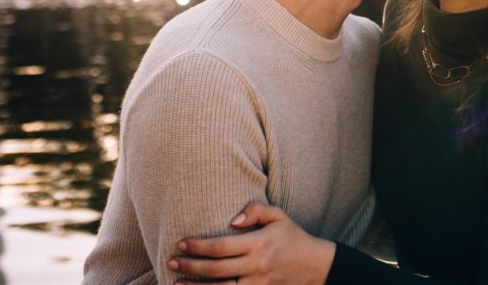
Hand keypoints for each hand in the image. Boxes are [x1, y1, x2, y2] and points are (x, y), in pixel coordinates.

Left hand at [169, 201, 335, 284]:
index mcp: (259, 244)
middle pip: (215, 269)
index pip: (221, 246)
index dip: (198, 246)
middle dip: (190, 266)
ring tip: (176, 283)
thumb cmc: (293, 237)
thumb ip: (256, 210)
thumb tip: (231, 220)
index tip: (181, 243)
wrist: (316, 266)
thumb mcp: (279, 216)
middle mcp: (256, 267)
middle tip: (171, 261)